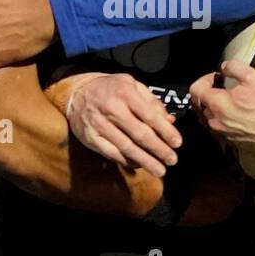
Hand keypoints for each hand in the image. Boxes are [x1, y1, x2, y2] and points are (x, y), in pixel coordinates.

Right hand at [54, 72, 181, 176]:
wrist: (76, 93)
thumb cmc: (110, 89)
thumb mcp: (131, 85)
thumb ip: (151, 101)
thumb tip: (169, 120)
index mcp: (125, 92)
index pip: (150, 115)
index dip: (165, 131)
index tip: (177, 143)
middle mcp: (112, 109)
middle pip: (140, 134)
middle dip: (159, 149)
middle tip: (172, 159)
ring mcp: (100, 125)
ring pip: (127, 147)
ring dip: (145, 160)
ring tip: (160, 170)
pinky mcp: (91, 138)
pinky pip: (112, 153)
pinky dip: (127, 161)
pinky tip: (139, 165)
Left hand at [189, 59, 254, 154]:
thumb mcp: (254, 76)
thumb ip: (234, 67)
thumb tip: (223, 67)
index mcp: (217, 104)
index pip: (195, 90)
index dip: (204, 79)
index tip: (216, 77)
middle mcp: (215, 122)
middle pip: (199, 106)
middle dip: (206, 95)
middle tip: (221, 88)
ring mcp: (222, 135)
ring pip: (208, 120)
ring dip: (213, 109)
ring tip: (229, 102)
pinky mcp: (232, 144)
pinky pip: (219, 131)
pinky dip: (222, 122)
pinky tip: (236, 116)